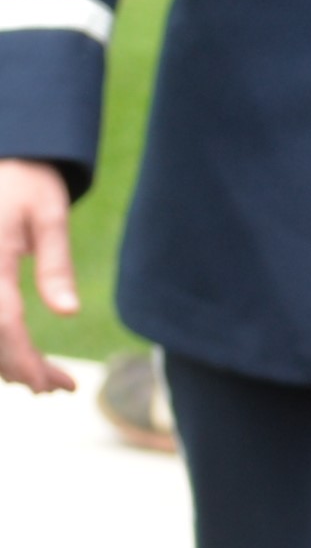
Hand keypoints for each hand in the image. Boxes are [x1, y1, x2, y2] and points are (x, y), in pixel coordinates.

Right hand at [0, 158, 76, 393]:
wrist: (2, 161)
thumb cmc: (27, 185)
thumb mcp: (50, 216)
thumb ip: (56, 264)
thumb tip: (68, 311)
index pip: (2, 322)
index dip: (22, 359)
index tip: (49, 384)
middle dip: (18, 369)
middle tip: (60, 386)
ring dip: (4, 362)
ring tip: (47, 378)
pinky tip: (19, 358)